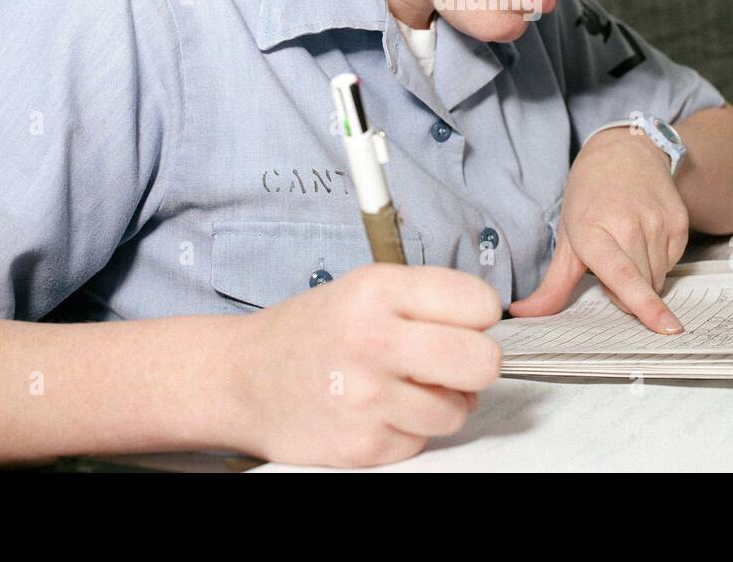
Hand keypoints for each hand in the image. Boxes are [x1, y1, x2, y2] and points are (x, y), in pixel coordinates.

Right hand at [219, 264, 501, 466]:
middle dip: (475, 364)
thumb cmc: (312, 331)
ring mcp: (368, 399)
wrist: (243, 379)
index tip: (463, 321)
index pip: (480, 303)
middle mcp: (374, 341)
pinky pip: (422, 440)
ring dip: (442, 401)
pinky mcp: (362, 446)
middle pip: (482, 361)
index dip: (478, 316)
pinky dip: (409, 429)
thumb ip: (427, 299)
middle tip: (452, 361)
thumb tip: (489, 328)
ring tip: (404, 386)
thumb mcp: (364, 287)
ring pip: (458, 409)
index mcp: (379, 291)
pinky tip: (379, 410)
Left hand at [510, 126, 688, 333]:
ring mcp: (658, 222)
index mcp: (593, 231)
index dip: (642, 303)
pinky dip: (658, 262)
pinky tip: (645, 238)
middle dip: (626, 292)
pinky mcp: (680, 221)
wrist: (624, 153)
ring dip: (644, 278)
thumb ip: (552, 284)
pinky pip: (672, 263)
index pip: (621, 275)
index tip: (664, 327)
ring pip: (658, 278)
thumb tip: (522, 313)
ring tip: (627, 246)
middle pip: (640, 286)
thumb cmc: (589, 197)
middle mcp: (629, 225)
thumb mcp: (566, 237)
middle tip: (610, 262)